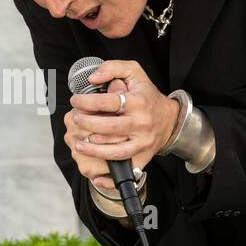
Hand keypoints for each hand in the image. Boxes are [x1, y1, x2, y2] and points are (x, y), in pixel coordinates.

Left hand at [65, 59, 180, 190]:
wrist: (170, 119)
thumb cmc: (147, 95)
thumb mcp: (134, 73)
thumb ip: (112, 68)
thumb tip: (92, 78)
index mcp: (138, 102)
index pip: (109, 102)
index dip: (88, 102)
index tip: (75, 100)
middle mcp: (141, 124)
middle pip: (110, 128)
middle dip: (87, 124)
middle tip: (75, 119)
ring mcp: (142, 143)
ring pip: (115, 151)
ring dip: (93, 150)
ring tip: (78, 144)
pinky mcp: (143, 157)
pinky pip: (127, 170)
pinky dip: (111, 177)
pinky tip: (97, 176)